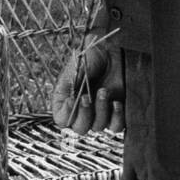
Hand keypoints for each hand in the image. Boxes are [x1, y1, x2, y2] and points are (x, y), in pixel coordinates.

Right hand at [51, 19, 124, 135]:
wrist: (114, 51)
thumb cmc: (92, 56)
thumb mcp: (77, 66)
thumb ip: (71, 83)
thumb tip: (71, 98)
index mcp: (67, 100)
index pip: (62, 119)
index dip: (67, 114)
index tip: (73, 99)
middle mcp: (83, 110)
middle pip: (79, 128)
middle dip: (84, 115)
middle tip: (87, 97)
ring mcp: (100, 113)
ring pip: (98, 127)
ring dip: (101, 111)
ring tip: (105, 90)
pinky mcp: (117, 113)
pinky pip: (116, 127)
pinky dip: (117, 117)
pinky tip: (117, 103)